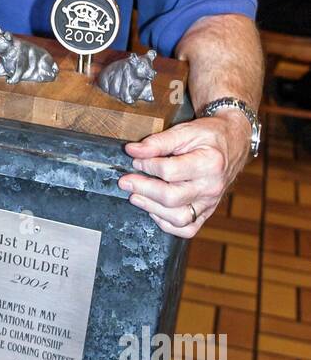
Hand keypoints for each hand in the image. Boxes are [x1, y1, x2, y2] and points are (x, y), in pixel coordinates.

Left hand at [119, 111, 251, 237]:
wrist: (233, 143)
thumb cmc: (209, 136)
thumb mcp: (186, 131)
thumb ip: (158, 142)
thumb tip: (132, 151)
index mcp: (210, 163)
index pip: (169, 171)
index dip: (147, 165)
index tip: (136, 159)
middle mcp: (212, 187)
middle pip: (172, 198)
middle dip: (143, 189)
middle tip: (125, 181)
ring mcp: (211, 202)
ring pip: (179, 218)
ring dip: (152, 209)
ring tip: (136, 196)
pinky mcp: (207, 211)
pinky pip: (188, 229)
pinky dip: (168, 224)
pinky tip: (155, 211)